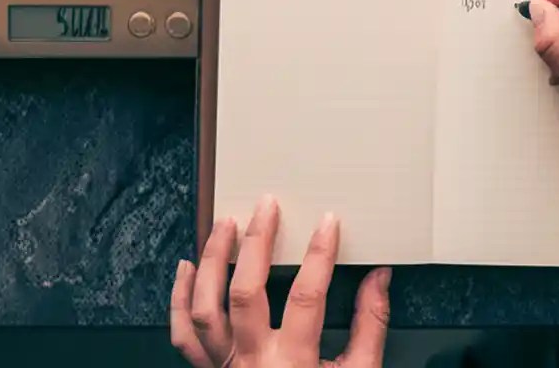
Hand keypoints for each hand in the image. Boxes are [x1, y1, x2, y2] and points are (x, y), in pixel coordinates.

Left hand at [170, 195, 391, 366]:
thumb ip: (371, 327)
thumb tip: (378, 278)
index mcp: (294, 365)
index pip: (306, 297)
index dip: (319, 255)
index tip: (329, 222)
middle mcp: (252, 364)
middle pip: (245, 293)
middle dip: (255, 243)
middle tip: (266, 207)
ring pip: (205, 308)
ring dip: (212, 262)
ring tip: (225, 225)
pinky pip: (183, 336)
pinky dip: (180, 299)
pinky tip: (188, 267)